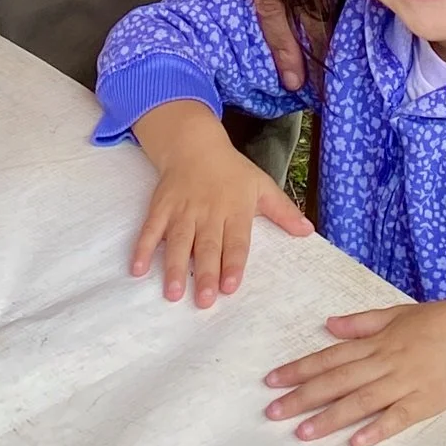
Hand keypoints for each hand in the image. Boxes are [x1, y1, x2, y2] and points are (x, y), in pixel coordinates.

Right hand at [129, 103, 311, 300]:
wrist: (195, 144)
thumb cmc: (233, 172)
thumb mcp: (262, 186)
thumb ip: (284, 211)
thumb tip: (308, 231)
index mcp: (235, 209)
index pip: (236, 241)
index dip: (233, 263)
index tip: (231, 286)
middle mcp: (208, 211)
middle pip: (207, 246)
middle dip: (205, 274)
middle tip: (204, 301)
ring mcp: (182, 209)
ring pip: (179, 241)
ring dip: (174, 267)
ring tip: (173, 293)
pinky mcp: (161, 207)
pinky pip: (150, 229)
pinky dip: (143, 248)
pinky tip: (137, 269)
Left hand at [262, 297, 445, 444]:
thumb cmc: (437, 322)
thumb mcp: (397, 313)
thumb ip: (362, 323)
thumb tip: (329, 326)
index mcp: (377, 341)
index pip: (330, 356)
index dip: (300, 369)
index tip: (272, 381)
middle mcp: (386, 361)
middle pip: (338, 380)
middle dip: (303, 397)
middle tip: (273, 412)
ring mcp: (405, 382)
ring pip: (362, 401)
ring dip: (331, 417)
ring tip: (303, 432)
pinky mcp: (425, 402)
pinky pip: (398, 417)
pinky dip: (378, 429)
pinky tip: (357, 442)